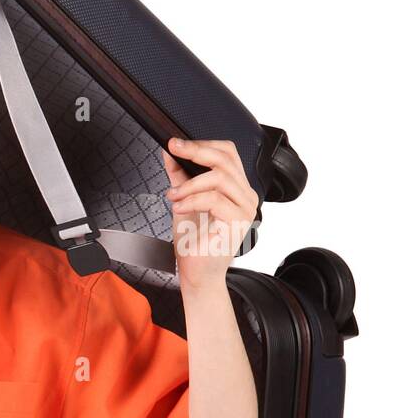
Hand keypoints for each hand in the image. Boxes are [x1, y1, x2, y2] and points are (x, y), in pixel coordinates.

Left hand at [161, 138, 258, 289]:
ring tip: (173, 195)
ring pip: (220, 178)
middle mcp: (246, 196)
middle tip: (174, 151)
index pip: (228, 153)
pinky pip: (214, 199)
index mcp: (237, 188)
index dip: (202, 144)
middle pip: (226, 159)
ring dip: (189, 183)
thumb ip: (180, 178)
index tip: (175, 144)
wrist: (197, 273)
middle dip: (196, 152)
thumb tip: (170, 153)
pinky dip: (192, 200)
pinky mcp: (238, 222)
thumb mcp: (183, 201)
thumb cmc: (194, 243)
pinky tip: (178, 207)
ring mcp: (245, 209)